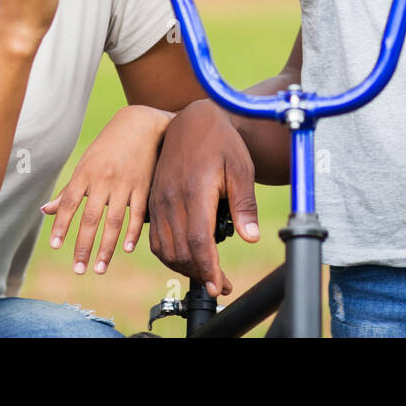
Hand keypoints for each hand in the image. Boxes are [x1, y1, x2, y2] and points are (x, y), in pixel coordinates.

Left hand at [41, 104, 171, 274]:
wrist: (141, 125)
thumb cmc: (108, 146)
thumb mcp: (85, 165)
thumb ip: (68, 191)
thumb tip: (45, 211)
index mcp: (85, 173)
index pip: (69, 203)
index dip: (61, 225)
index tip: (56, 246)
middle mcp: (103, 180)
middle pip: (91, 218)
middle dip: (83, 246)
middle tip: (78, 269)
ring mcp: (124, 184)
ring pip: (114, 221)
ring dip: (107, 247)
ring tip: (99, 268)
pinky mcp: (143, 186)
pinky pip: (138, 213)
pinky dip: (133, 232)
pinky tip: (127, 249)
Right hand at [147, 100, 260, 296]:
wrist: (195, 120)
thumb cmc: (222, 142)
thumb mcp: (241, 168)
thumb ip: (245, 204)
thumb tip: (250, 237)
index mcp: (195, 191)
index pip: (199, 241)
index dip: (208, 268)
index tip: (219, 285)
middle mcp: (171, 198)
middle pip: (180, 251)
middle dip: (200, 274)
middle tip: (220, 284)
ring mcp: (159, 200)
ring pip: (165, 248)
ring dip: (183, 267)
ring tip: (206, 274)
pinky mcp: (154, 200)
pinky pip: (156, 238)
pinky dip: (169, 254)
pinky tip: (186, 257)